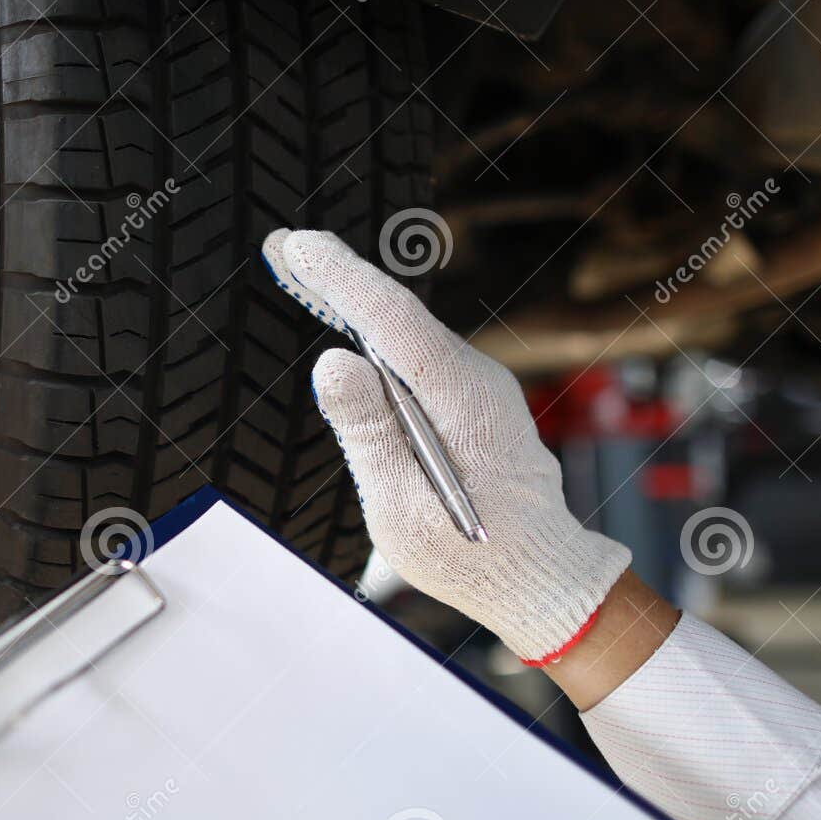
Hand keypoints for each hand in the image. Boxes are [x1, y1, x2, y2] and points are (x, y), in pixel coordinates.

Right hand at [262, 229, 631, 664]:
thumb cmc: (471, 555)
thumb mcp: (402, 508)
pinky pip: (417, 352)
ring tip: (299, 269)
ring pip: (408, 331)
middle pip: (400, 314)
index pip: (394, 321)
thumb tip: (333, 362)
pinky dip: (376, 331)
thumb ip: (367, 433)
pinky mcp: (471, 397)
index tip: (297, 245)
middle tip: (280, 247)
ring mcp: (477, 385)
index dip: (343, 278)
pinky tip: (344, 320)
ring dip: (354, 300)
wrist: (540, 574)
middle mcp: (477, 378)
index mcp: (463, 401)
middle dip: (338, 276)